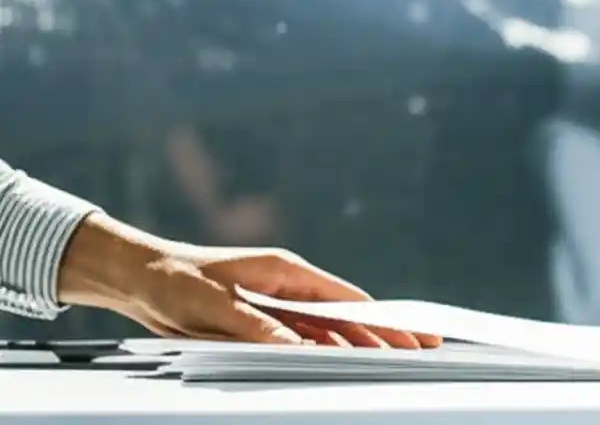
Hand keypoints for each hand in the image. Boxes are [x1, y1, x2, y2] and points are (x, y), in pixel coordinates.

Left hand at [58, 213, 440, 349]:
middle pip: (345, 315)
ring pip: (327, 331)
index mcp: (286, 272)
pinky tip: (342, 366)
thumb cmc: (176, 282)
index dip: (382, 317)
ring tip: (390, 364)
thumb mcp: (216, 307)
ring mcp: (276, 305)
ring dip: (356, 346)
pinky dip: (323, 353)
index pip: (345, 298)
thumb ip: (258, 329)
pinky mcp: (261, 322)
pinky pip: (301, 341)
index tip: (412, 331)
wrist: (140, 279)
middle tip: (420, 350)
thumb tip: (297, 351)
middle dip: (383, 333)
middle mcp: (287, 287)